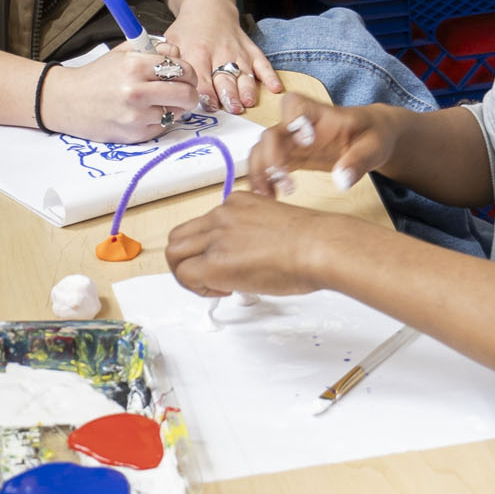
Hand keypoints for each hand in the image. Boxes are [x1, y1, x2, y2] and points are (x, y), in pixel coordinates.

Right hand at [47, 47, 204, 142]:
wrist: (67, 101)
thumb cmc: (97, 75)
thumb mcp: (122, 53)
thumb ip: (153, 49)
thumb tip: (178, 54)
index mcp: (135, 66)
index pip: (181, 69)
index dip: (188, 73)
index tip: (185, 76)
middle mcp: (136, 92)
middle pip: (187, 94)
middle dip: (191, 93)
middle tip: (185, 92)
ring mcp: (136, 116)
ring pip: (177, 113)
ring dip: (175, 108)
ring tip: (160, 102)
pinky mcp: (134, 134)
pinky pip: (163, 127)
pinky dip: (160, 120)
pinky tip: (146, 113)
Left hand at [164, 0, 280, 113]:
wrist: (208, 7)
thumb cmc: (188, 31)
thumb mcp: (172, 41)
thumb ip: (168, 62)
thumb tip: (162, 85)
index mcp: (197, 51)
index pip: (201, 76)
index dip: (205, 92)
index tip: (208, 105)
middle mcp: (219, 52)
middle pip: (224, 76)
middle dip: (228, 93)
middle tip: (232, 109)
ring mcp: (238, 52)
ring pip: (244, 73)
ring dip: (247, 89)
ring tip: (248, 102)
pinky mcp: (251, 50)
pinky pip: (263, 63)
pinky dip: (270, 76)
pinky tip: (275, 88)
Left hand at [164, 190, 340, 296]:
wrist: (319, 247)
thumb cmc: (313, 242)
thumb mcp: (276, 224)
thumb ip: (253, 235)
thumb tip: (247, 257)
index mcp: (237, 202)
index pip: (203, 223)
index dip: (208, 247)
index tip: (226, 260)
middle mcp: (221, 215)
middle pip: (180, 236)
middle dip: (187, 259)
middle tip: (209, 277)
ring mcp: (215, 236)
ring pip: (174, 253)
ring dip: (187, 273)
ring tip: (213, 286)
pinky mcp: (214, 261)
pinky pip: (185, 275)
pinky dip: (197, 287)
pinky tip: (222, 290)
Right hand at [245, 97, 398, 195]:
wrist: (371, 136)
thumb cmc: (372, 135)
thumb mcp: (373, 147)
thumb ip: (359, 162)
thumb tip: (342, 182)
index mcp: (320, 113)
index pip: (294, 104)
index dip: (293, 118)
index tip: (305, 140)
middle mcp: (299, 124)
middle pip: (271, 134)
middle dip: (271, 158)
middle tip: (286, 184)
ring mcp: (291, 141)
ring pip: (261, 151)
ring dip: (261, 173)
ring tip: (271, 197)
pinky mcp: (291, 157)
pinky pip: (267, 166)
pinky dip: (262, 181)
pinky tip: (269, 198)